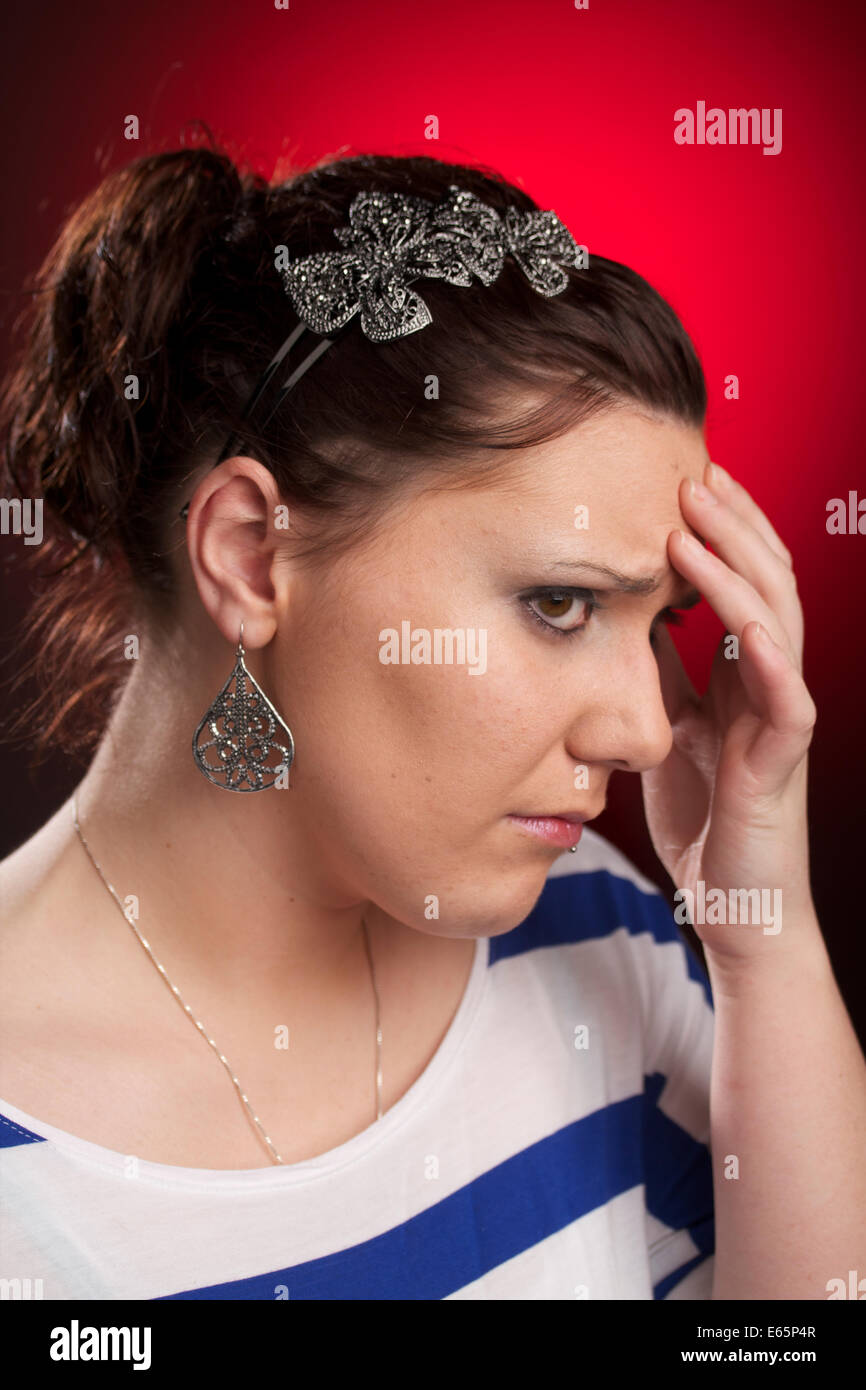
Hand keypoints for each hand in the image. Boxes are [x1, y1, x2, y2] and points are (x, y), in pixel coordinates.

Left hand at [641, 461, 817, 962]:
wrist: (735, 905)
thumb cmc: (706, 819)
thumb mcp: (669, 731)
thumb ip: (663, 678)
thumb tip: (630, 621)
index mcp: (742, 674)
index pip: (741, 583)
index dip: (720, 532)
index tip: (679, 482)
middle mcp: (768, 686)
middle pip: (765, 585)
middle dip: (730, 528)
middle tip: (688, 477)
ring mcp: (780, 722)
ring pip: (778, 626)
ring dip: (737, 573)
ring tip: (695, 527)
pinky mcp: (780, 766)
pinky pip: (787, 704)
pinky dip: (770, 661)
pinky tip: (747, 625)